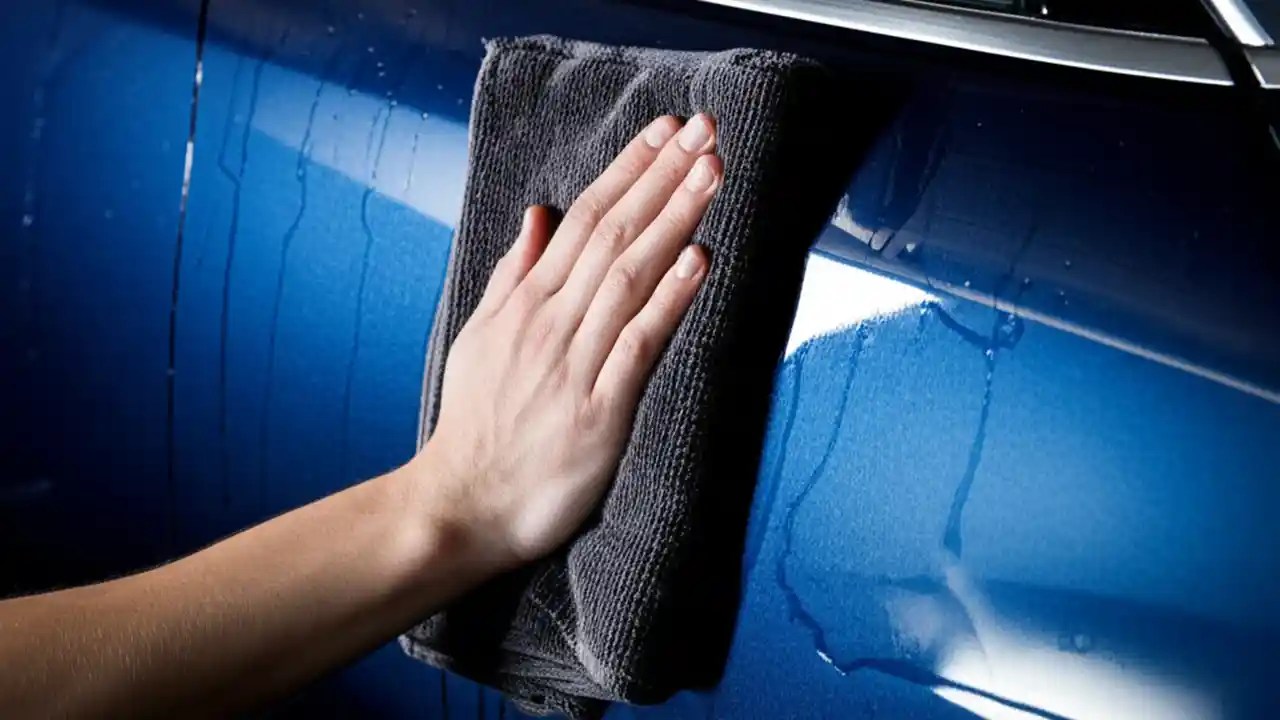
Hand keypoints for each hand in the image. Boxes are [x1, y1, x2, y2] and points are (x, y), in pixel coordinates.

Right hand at [414, 113, 720, 567]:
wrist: (461, 505)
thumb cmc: (476, 424)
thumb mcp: (481, 337)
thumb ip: (513, 275)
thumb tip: (539, 214)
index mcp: (526, 303)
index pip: (586, 219)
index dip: (630, 170)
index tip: (668, 131)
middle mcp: (550, 323)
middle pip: (614, 234)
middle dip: (663, 177)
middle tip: (707, 131)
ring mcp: (574, 365)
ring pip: (629, 277)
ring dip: (674, 220)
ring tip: (712, 174)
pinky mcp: (598, 413)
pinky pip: (637, 346)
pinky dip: (667, 301)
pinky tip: (697, 262)